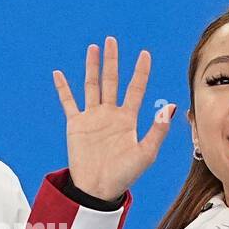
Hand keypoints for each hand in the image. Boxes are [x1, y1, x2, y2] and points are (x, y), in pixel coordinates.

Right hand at [53, 35, 175, 201]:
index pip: (135, 89)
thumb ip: (157, 130)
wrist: (98, 189)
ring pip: (92, 86)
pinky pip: (68, 102)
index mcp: (128, 119)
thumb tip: (170, 107)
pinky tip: (58, 74)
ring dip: (92, 67)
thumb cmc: (124, 175)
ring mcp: (92, 118)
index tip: (144, 54)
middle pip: (111, 81)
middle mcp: (110, 114)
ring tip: (93, 48)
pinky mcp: (76, 124)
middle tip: (112, 40)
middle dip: (112, 61)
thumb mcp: (146, 153)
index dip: (140, 72)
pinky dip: (63, 88)